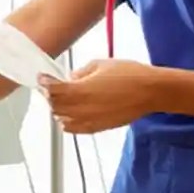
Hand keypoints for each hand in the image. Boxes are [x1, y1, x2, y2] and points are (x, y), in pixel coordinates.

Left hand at [40, 59, 163, 133]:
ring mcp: (89, 120)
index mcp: (80, 90)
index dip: (44, 82)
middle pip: (54, 105)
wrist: (151, 92)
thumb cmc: (129, 74)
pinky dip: (67, 121)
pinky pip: (74, 128)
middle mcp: (82, 108)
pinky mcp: (97, 128)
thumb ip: (82, 71)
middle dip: (50, 95)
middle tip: (50, 87)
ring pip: (61, 118)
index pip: (53, 89)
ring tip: (62, 99)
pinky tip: (71, 113)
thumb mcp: (101, 64)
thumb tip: (71, 77)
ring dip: (58, 108)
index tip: (42, 77)